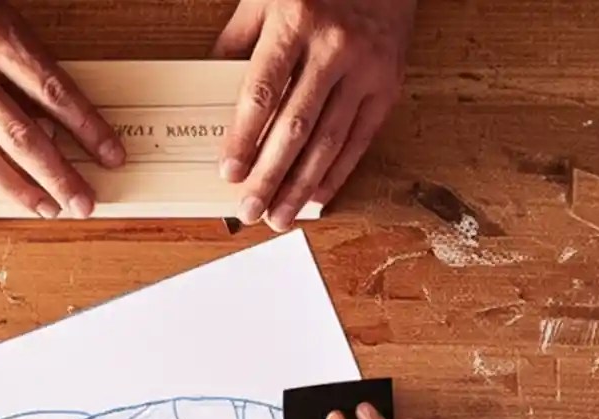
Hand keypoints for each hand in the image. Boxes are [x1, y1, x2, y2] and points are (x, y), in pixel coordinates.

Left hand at [213, 0, 414, 230]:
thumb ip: (237, 41)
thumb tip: (210, 89)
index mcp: (295, 21)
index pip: (262, 92)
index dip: (244, 138)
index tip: (228, 172)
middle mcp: (334, 48)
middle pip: (295, 125)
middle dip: (270, 175)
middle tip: (249, 209)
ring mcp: (366, 68)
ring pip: (329, 140)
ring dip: (302, 185)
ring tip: (279, 216)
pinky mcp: (388, 85)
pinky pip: (360, 138)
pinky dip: (337, 172)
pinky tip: (317, 196)